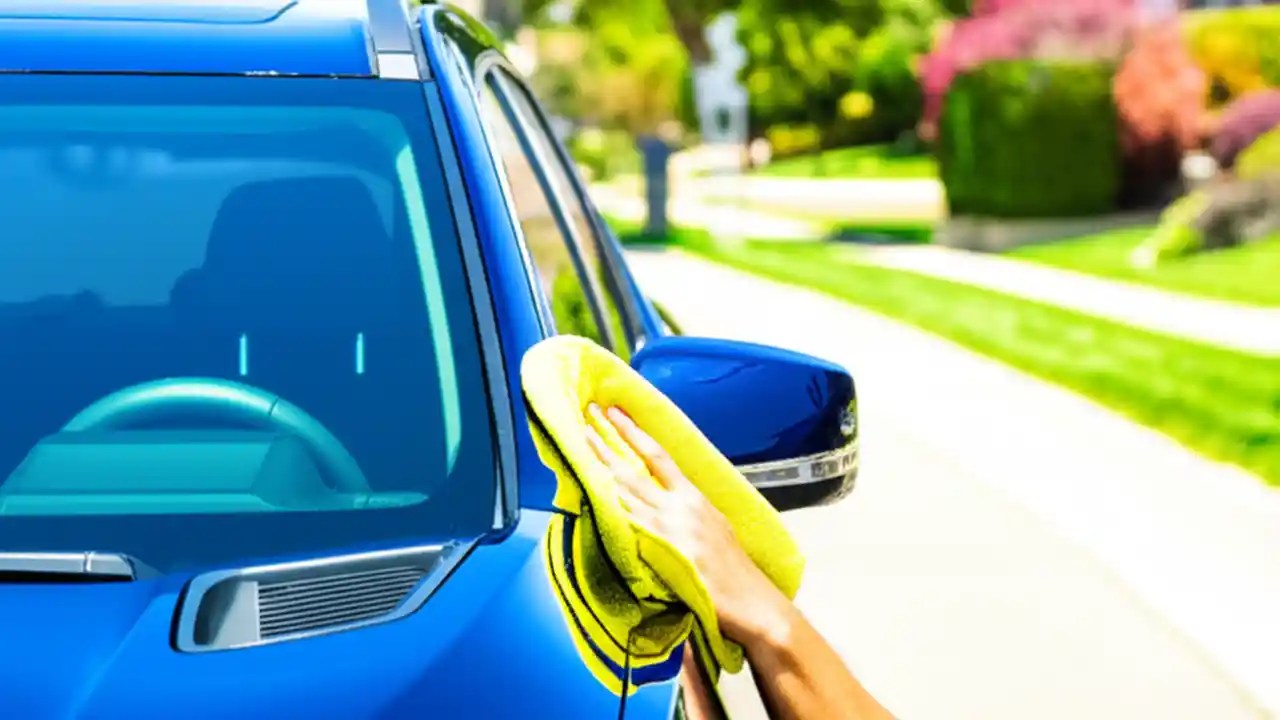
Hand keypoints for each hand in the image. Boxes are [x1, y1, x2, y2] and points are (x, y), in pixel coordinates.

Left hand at [585, 404, 792, 647]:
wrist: (749, 599)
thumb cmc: (732, 566)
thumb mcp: (713, 524)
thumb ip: (686, 509)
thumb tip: (662, 500)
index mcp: (694, 496)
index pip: (658, 455)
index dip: (634, 432)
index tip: (614, 412)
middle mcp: (680, 506)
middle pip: (633, 471)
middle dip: (606, 446)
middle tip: (586, 422)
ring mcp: (669, 529)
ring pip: (626, 496)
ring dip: (602, 476)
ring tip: (582, 455)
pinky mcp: (663, 552)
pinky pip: (630, 527)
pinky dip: (613, 512)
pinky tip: (595, 500)